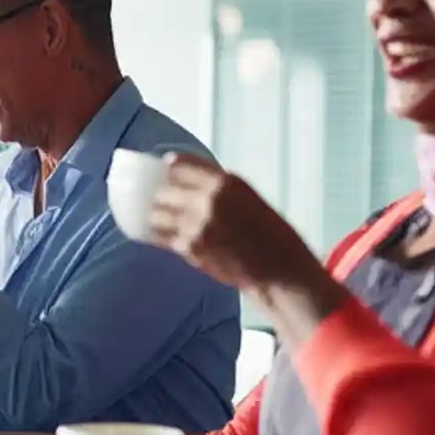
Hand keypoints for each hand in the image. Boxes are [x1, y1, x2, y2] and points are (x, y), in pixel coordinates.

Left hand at [148, 154, 349, 343]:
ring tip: (156, 218)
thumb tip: (189, 180)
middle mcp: (209, 199)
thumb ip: (219, 188)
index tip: (163, 170)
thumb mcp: (248, 198)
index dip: (169, 168)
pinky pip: (161, 237)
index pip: (181, 165)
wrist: (279, 270)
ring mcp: (197, 224)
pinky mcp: (190, 247)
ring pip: (157, 213)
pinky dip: (157, 235)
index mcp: (226, 182)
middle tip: (158, 200)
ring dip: (155, 216)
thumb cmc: (270, 234)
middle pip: (164, 190)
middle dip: (160, 195)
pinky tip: (159, 235)